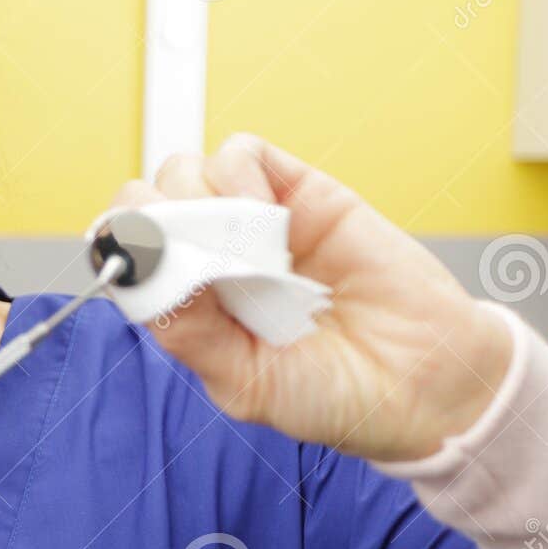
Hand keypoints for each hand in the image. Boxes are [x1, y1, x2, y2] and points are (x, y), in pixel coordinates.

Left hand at [111, 134, 512, 462]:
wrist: (426, 382)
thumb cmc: (334, 392)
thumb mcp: (246, 383)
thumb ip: (191, 333)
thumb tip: (146, 276)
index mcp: (189, 308)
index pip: (126, 260)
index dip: (121, 251)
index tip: (136, 261)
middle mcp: (211, 261)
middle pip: (145, 205)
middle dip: (152, 220)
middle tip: (192, 255)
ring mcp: (252, 224)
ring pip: (183, 172)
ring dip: (197, 200)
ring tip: (242, 248)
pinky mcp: (300, 193)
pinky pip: (242, 156)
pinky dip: (238, 174)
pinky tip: (264, 215)